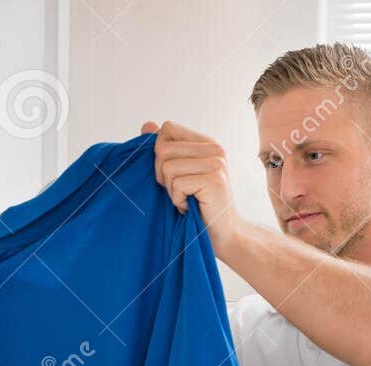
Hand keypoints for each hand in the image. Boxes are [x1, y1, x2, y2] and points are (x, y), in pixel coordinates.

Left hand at [142, 120, 243, 259]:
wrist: (224, 235)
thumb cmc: (199, 207)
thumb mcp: (179, 173)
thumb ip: (164, 149)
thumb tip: (146, 124)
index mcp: (206, 143)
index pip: (167, 128)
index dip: (160, 153)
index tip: (172, 174)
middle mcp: (213, 148)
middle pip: (162, 149)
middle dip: (162, 175)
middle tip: (181, 191)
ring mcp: (215, 163)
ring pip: (167, 167)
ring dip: (171, 190)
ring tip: (189, 199)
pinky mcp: (213, 180)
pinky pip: (177, 184)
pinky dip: (179, 201)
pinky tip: (192, 206)